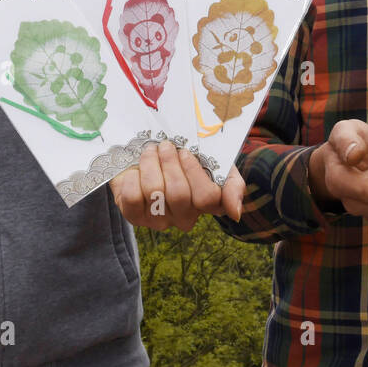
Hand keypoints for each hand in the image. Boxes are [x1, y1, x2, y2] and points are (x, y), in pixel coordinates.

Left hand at [110, 140, 244, 230]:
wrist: (153, 155)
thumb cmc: (186, 161)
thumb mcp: (215, 164)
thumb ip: (232, 185)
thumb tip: (235, 213)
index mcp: (208, 206)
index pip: (208, 198)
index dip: (194, 171)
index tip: (186, 153)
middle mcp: (185, 218)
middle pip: (179, 193)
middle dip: (169, 162)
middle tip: (166, 146)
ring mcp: (159, 220)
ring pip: (154, 192)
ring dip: (150, 164)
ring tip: (151, 151)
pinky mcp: (135, 216)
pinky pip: (132, 197)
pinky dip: (133, 177)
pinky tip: (136, 170)